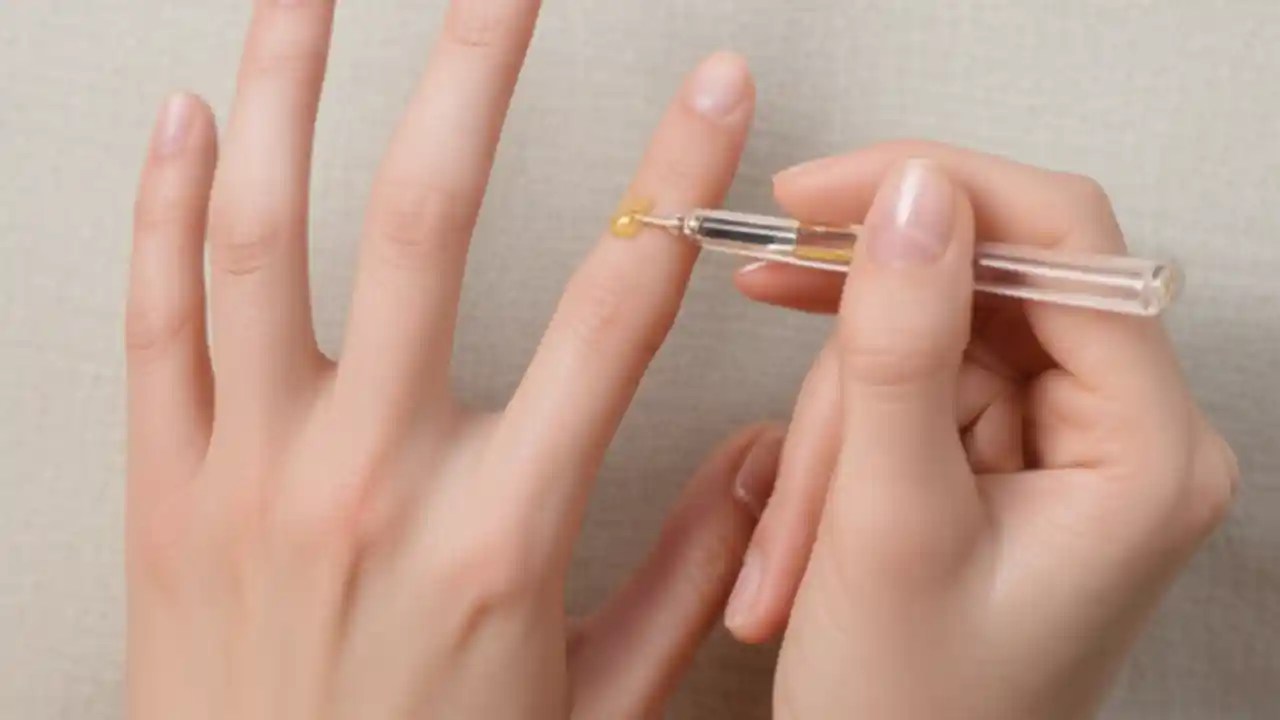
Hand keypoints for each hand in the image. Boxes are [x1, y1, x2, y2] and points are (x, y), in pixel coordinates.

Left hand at [125, 1, 773, 716]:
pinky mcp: (165, 495)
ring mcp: (251, 476)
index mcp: (496, 534)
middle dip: (476, 73)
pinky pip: (154, 321)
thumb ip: (687, 577)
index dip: (676, 180)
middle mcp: (367, 482)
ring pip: (261, 238)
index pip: (615, 311)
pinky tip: (191, 120)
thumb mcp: (594, 702)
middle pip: (427, 226)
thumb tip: (758, 470)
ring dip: (287, 92)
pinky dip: (163, 206)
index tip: (709, 96)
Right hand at [722, 143, 1237, 718]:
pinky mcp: (1005, 461)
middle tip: (766, 298)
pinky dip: (842, 428)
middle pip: (985, 287)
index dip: (934, 188)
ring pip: (929, 339)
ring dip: (835, 414)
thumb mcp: (889, 524)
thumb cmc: (911, 718)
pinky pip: (913, 388)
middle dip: (861, 337)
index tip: (816, 191)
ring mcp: (1063, 447)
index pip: (1063, 241)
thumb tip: (909, 196)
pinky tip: (804, 484)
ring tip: (796, 529)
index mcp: (1147, 452)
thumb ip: (902, 350)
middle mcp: (1127, 436)